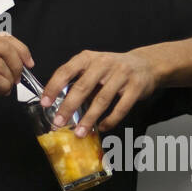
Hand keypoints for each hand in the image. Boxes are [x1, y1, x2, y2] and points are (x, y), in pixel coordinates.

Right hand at [0, 31, 32, 122]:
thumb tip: (13, 60)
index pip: (2, 37)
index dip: (21, 48)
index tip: (28, 62)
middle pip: (4, 48)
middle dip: (18, 64)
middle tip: (19, 78)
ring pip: (0, 64)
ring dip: (10, 79)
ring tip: (7, 88)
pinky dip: (3, 87)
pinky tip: (0, 93)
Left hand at [40, 49, 158, 135]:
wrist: (146, 64)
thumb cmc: (114, 69)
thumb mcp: (94, 67)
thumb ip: (78, 81)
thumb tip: (58, 104)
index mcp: (88, 58)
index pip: (66, 71)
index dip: (54, 87)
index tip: (45, 102)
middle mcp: (104, 63)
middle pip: (82, 87)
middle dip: (68, 107)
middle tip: (58, 122)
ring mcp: (121, 74)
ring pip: (101, 100)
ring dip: (89, 119)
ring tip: (79, 132)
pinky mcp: (136, 87)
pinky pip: (121, 107)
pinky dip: (110, 120)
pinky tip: (102, 127)